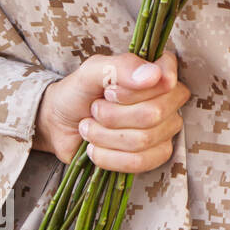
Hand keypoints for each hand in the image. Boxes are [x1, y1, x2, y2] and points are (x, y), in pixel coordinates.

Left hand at [33, 50, 191, 172]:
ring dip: (105, 136)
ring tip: (90, 128)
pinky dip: (109, 157)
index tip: (109, 91)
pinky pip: (140, 162)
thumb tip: (153, 75)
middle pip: (152, 114)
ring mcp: (166, 129)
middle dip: (112, 116)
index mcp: (159, 73)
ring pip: (144, 140)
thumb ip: (121, 67)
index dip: (133, 91)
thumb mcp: (91, 71)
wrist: (60, 124)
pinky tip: (96, 148)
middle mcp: (169, 100)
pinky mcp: (157, 155)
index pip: (166, 80)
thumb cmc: (80, 93)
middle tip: (94, 110)